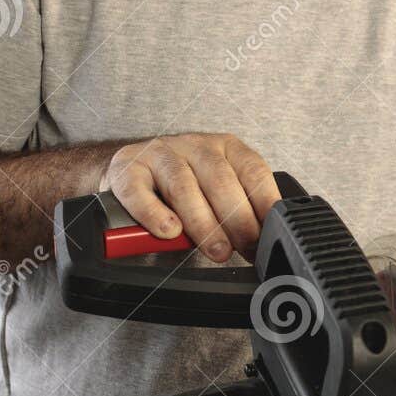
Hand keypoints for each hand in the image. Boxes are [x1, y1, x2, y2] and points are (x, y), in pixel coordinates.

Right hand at [100, 133, 279, 262]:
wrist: (129, 171)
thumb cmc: (179, 190)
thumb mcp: (215, 193)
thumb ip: (237, 212)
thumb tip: (260, 244)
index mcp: (224, 148)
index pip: (252, 170)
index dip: (264, 203)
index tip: (269, 233)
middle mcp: (194, 146)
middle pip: (220, 180)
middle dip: (237, 219)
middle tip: (245, 247)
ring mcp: (159, 154)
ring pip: (183, 186)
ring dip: (203, 223)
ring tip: (216, 248)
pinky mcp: (126, 170)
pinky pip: (139, 192)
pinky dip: (155, 214)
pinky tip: (168, 231)